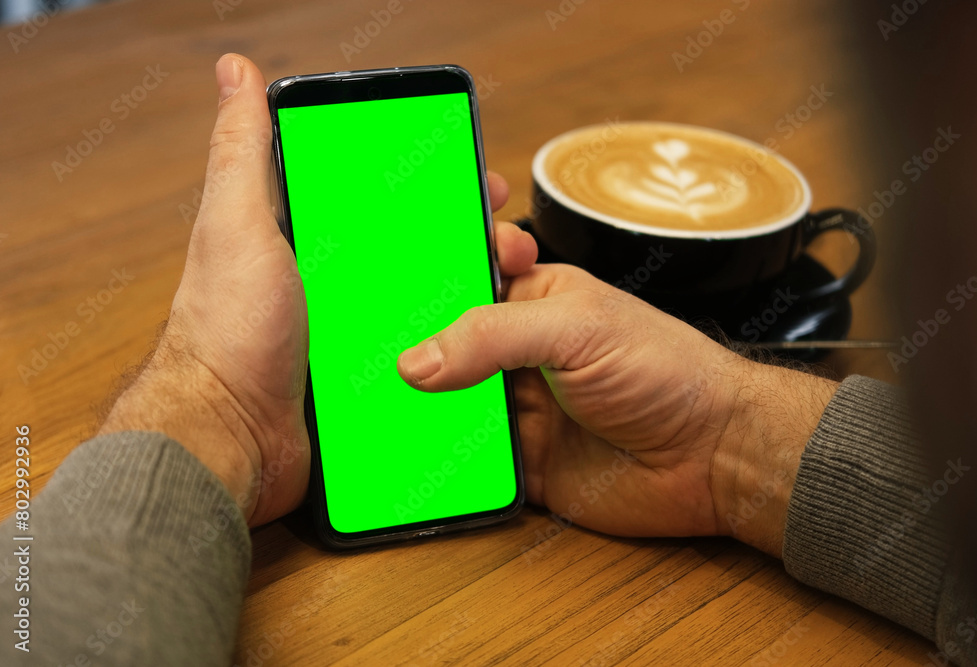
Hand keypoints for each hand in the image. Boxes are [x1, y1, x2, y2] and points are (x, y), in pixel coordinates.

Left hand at [98, 53, 536, 527]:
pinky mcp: (364, 384)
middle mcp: (329, 285)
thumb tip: (235, 71)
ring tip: (509, 293)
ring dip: (463, 301)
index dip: (429, 184)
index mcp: (303, 241)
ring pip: (420, 307)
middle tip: (508, 245)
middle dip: (461, 243)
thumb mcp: (236, 227)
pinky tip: (481, 348)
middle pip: (410, 253)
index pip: (380, 200)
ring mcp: (350, 335)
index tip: (474, 180)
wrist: (229, 439)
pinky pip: (415, 361)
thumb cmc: (224, 331)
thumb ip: (241, 152)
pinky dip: (446, 355)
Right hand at [398, 264, 837, 555]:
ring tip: (357, 396)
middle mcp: (518, 350)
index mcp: (535, 297)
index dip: (431, 262)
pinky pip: (465, 457)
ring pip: (447, 399)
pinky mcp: (520, 460)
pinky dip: (436, 456)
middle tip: (352, 337)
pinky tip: (399, 451)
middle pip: (446, 339)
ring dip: (414, 401)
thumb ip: (494, 335)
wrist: (713, 457)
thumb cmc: (666, 370)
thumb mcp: (577, 328)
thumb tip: (417, 360)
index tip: (376, 255)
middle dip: (405, 338)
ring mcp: (518, 405)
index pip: (469, 269)